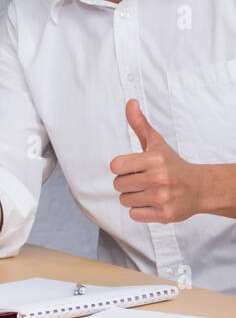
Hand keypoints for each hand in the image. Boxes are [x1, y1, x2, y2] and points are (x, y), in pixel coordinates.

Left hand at [110, 100, 207, 222]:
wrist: (200, 188)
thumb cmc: (173, 164)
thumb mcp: (156, 143)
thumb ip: (140, 124)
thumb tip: (130, 102)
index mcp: (154, 159)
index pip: (115, 166)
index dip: (122, 168)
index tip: (133, 168)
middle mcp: (158, 179)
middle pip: (118, 185)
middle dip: (127, 183)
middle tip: (144, 180)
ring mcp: (162, 198)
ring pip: (125, 200)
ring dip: (133, 197)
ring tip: (149, 191)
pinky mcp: (164, 215)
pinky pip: (134, 214)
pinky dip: (140, 211)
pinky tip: (153, 203)